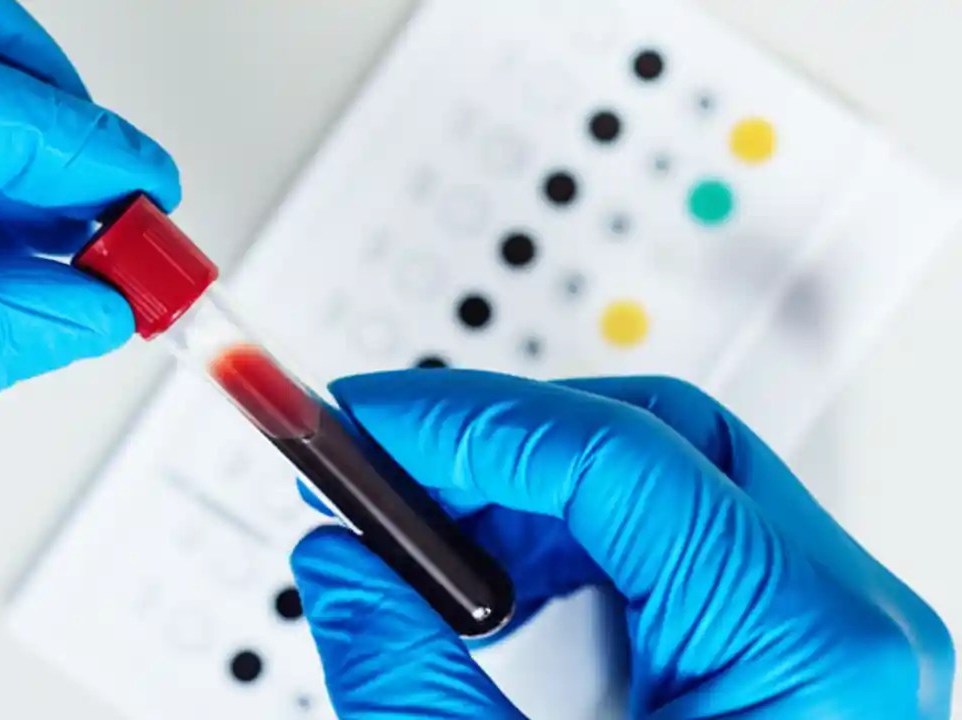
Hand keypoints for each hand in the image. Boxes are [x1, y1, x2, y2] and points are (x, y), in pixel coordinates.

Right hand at [292, 371, 953, 717]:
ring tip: (417, 545)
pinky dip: (559, 550)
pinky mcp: (776, 655)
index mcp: (813, 648)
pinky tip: (490, 593)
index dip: (467, 423)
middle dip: (495, 443)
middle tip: (377, 469)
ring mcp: (817, 637)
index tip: (360, 423)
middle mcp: (841, 623)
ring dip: (520, 495)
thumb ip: (410, 680)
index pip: (620, 456)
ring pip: (654, 481)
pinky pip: (659, 550)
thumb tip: (341, 563)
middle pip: (653, 441)